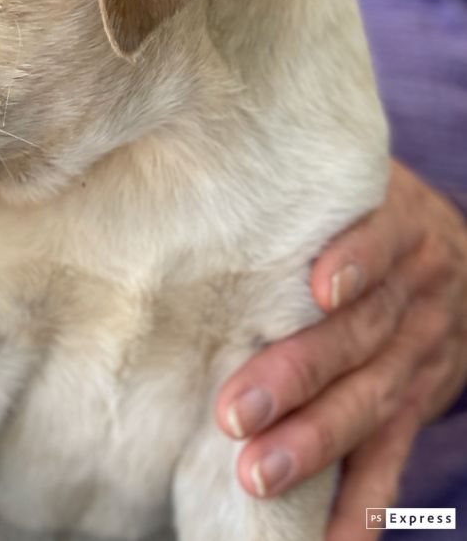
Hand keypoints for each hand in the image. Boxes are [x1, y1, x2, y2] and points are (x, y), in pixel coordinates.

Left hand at [215, 161, 466, 540]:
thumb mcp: (361, 186)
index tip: (322, 287)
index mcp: (401, 233)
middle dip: (300, 376)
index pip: (384, 241)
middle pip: (360, 337)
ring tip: (255, 473)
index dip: (359, 260)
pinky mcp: (416, 404)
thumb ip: (309, 188)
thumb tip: (212, 150)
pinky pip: (393, 457)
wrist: (461, 260)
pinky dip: (364, 504)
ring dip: (317, 443)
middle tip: (235, 410)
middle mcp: (416, 297)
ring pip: (371, 402)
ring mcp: (420, 356)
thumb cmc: (374, 216)